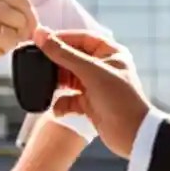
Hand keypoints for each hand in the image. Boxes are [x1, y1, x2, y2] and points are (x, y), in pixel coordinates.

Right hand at [35, 29, 149, 157]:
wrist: (133, 136)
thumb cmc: (118, 98)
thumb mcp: (91, 72)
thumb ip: (64, 54)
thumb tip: (40, 34)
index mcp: (110, 53)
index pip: (82, 38)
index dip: (62, 38)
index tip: (41, 41)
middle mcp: (103, 67)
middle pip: (72, 58)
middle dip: (56, 63)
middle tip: (37, 64)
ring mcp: (95, 86)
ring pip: (69, 78)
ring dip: (57, 84)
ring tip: (46, 86)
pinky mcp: (89, 103)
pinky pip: (69, 98)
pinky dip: (62, 104)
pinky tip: (59, 110)